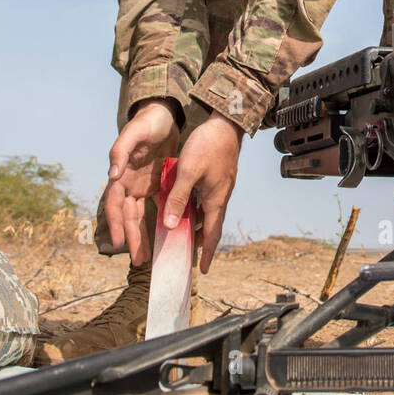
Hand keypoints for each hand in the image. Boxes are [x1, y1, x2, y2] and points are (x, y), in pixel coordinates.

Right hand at [105, 99, 180, 264]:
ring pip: (141, 216)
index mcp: (120, 175)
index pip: (114, 205)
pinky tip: (169, 233)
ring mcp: (143, 185)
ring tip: (149, 255)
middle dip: (132, 238)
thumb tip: (112, 174)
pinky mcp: (158, 183)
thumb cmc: (146, 124)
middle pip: (128, 216)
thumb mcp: (133, 133)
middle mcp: (129, 184)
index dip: (116, 224)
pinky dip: (162, 220)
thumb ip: (120, 152)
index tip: (120, 242)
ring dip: (144, 235)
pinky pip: (158, 206)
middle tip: (139, 259)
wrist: (164, 115)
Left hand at [163, 110, 243, 273]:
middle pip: (210, 226)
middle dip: (200, 242)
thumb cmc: (207, 146)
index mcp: (215, 199)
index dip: (206, 253)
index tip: (201, 270)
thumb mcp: (188, 172)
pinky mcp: (217, 177)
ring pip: (208, 212)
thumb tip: (168, 225)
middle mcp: (220, 196)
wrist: (225, 124)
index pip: (211, 234)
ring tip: (183, 234)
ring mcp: (220, 187)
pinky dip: (196, 208)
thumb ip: (177, 198)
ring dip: (197, 225)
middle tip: (189, 255)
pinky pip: (206, 200)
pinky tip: (186, 205)